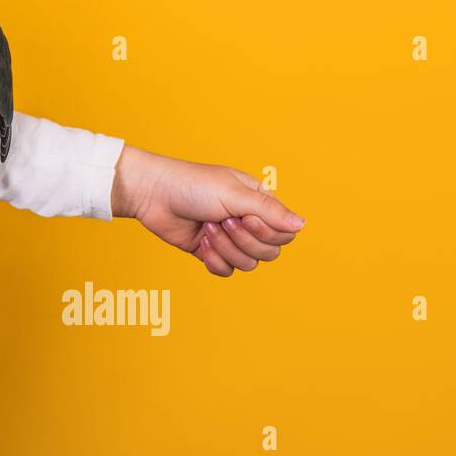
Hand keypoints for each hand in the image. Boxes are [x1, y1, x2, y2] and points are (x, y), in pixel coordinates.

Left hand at [110, 144, 304, 276]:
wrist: (153, 194)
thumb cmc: (192, 185)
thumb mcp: (234, 193)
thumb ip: (270, 211)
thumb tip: (302, 225)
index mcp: (259, 203)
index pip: (284, 233)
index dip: (268, 232)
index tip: (244, 217)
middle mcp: (248, 222)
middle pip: (269, 252)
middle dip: (243, 241)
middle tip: (222, 221)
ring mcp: (229, 238)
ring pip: (248, 264)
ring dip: (225, 248)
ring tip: (206, 228)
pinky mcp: (210, 251)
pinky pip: (226, 271)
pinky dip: (214, 260)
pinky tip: (200, 242)